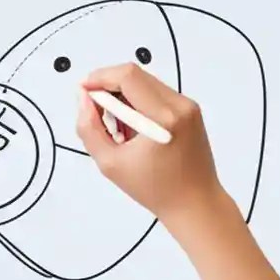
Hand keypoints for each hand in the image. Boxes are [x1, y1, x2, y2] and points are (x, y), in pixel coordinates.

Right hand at [76, 63, 231, 226]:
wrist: (195, 204)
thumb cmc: (156, 190)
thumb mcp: (110, 163)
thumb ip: (89, 128)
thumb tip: (84, 99)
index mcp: (163, 119)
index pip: (127, 76)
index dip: (100, 78)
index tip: (85, 92)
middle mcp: (180, 106)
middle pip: (135, 75)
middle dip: (109, 88)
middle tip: (99, 116)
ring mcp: (188, 106)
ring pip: (145, 82)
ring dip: (124, 97)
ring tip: (120, 130)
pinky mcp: (190, 109)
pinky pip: (157, 93)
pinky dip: (139, 104)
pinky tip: (135, 131)